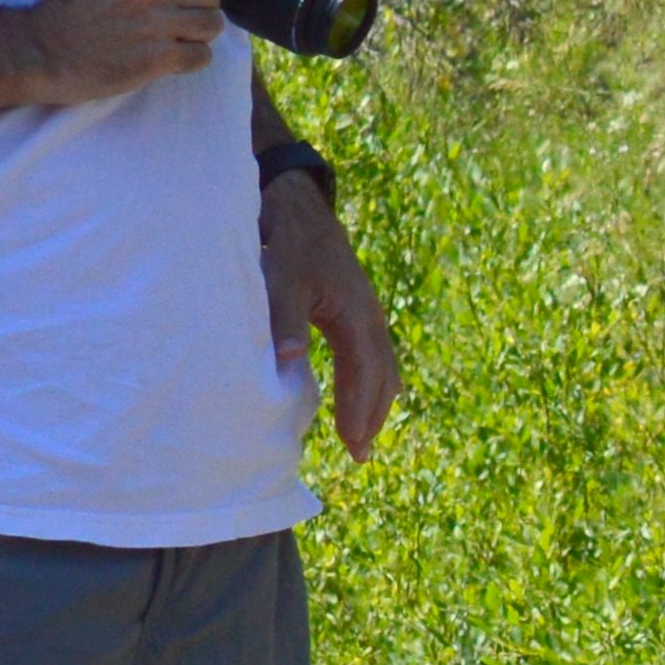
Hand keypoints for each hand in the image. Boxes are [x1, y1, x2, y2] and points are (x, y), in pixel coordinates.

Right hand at [37, 0, 226, 99]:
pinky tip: (173, 53)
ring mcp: (158, 26)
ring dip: (201, 30)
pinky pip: (202, 56)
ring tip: (180, 31)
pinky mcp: (159, 60)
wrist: (46, 50)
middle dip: (203, 1)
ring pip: (213, 24)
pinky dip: (192, 58)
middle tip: (185, 8)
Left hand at [264, 170, 400, 459]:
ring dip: (374, 404)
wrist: (300, 209)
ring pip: (383, 370)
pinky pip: (376, 358)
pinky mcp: (360, 314)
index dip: (359, 411)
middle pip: (382, 378)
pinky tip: (365, 399)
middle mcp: (370, 319)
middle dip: (371, 417)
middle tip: (358, 454)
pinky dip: (373, 385)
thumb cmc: (289, 244)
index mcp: (356, 315)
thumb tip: (289, 361)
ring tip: (361, 437)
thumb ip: (285, 320)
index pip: (364, 374)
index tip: (352, 444)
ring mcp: (369, 316)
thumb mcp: (282, 279)